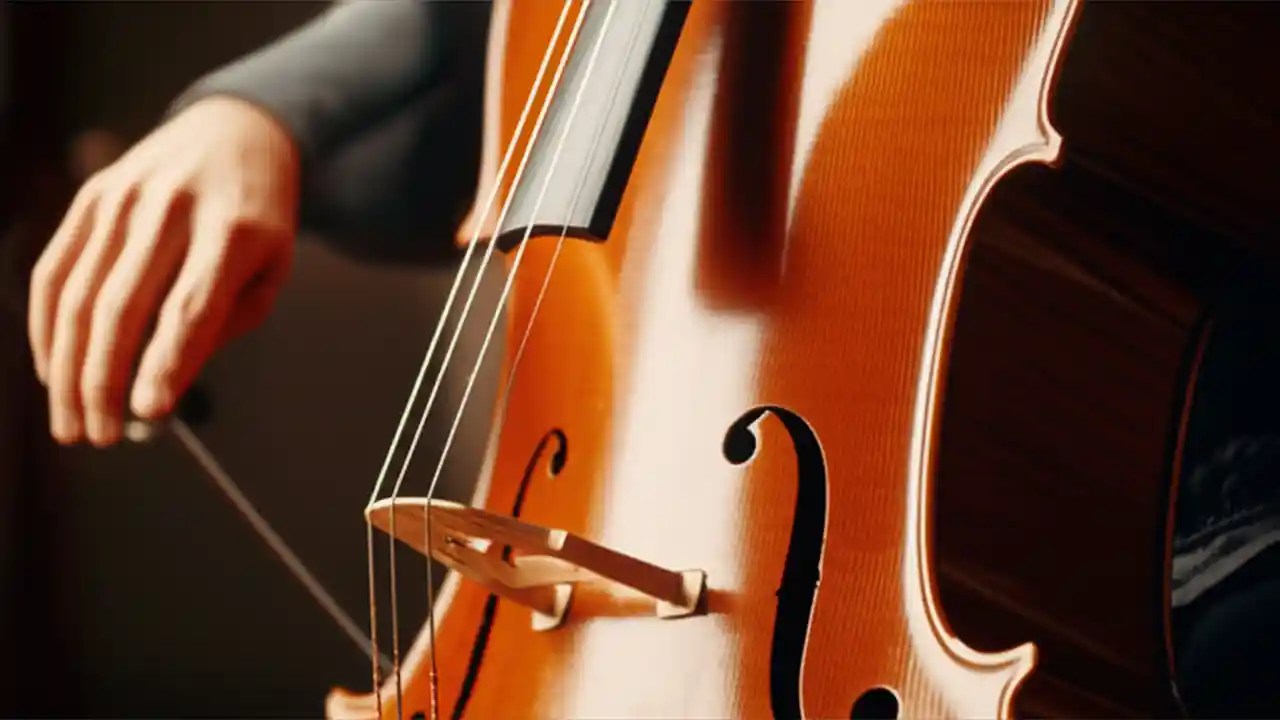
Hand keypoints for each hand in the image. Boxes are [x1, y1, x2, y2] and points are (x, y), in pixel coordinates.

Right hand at [28, 96, 299, 446]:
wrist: (234, 133)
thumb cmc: (258, 217)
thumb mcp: (271, 268)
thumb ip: (225, 322)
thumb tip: (164, 382)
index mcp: (232, 231)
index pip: (191, 306)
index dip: (166, 362)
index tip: (148, 412)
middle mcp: (171, 210)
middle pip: (123, 307)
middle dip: (104, 381)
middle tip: (99, 436)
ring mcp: (122, 199)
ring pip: (79, 295)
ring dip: (68, 369)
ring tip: (72, 422)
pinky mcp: (90, 198)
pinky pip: (54, 270)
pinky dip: (47, 328)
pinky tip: (53, 371)